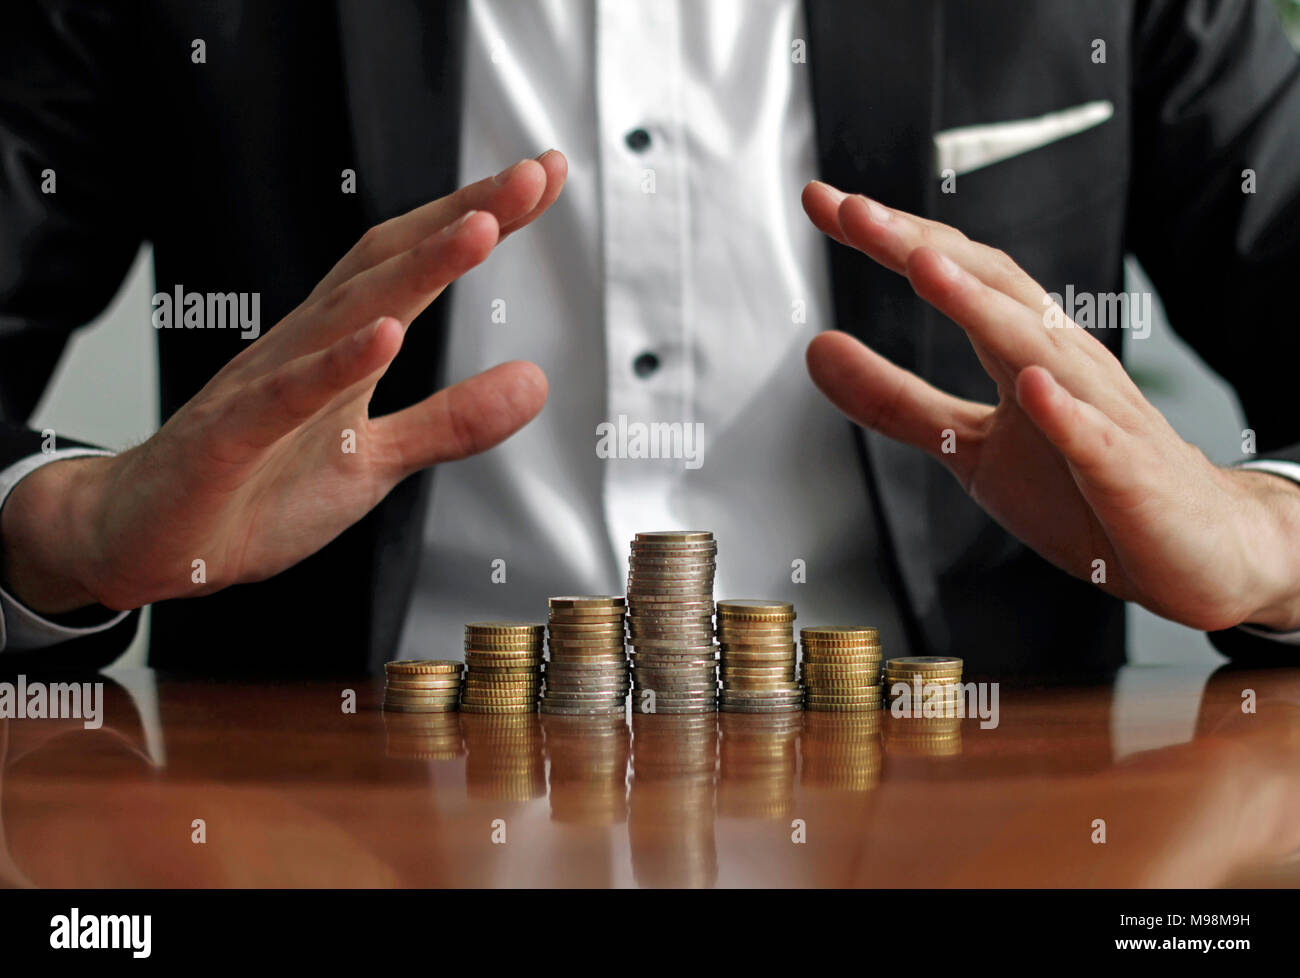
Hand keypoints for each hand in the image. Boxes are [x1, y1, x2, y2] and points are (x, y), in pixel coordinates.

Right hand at [1, 151, 567, 613]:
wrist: (145, 542)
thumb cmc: (255, 492)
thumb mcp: (375, 461)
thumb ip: (451, 422)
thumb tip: (534, 381)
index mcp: (338, 347)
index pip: (414, 264)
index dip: (479, 219)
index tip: (543, 178)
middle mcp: (302, 348)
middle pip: (389, 265)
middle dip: (462, 216)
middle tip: (531, 174)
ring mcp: (262, 388)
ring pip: (344, 315)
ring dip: (416, 268)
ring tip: (480, 227)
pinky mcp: (226, 442)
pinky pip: (283, 398)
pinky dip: (334, 365)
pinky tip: (384, 337)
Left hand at [801, 180, 1299, 632]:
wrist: (1194, 548)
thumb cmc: (1082, 490)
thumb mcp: (969, 445)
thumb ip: (895, 400)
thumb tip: (817, 349)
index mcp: (1021, 348)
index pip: (952, 272)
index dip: (889, 237)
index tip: (824, 201)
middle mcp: (1061, 360)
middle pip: (990, 285)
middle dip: (919, 244)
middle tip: (853, 210)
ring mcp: (1100, 411)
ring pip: (1039, 345)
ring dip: (979, 303)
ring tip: (922, 264)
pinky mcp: (1126, 470)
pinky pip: (1093, 437)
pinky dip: (1063, 411)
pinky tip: (1031, 386)